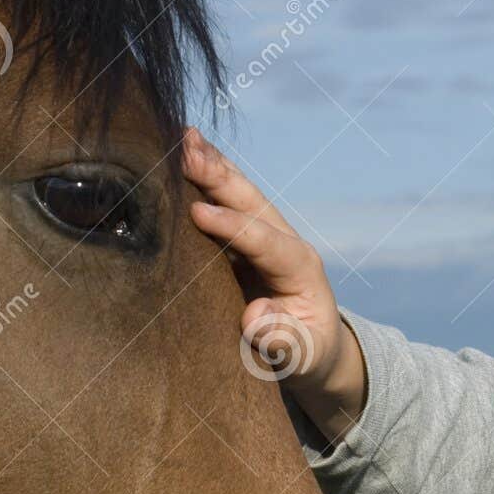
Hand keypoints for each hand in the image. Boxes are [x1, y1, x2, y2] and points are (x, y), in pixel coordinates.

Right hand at [181, 127, 366, 443]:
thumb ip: (284, 341)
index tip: (199, 213)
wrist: (313, 348)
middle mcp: (284, 242)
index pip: (266, 242)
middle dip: (220, 176)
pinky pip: (223, 203)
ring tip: (183, 136)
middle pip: (253, 203)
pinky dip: (203, 178)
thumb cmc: (306, 354)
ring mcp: (263, 236)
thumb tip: (256, 318)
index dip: (233, 227)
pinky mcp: (242, 240)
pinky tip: (180, 155)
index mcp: (301, 268)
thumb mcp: (302, 357)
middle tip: (187, 149)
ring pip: (238, 194)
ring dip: (211, 165)